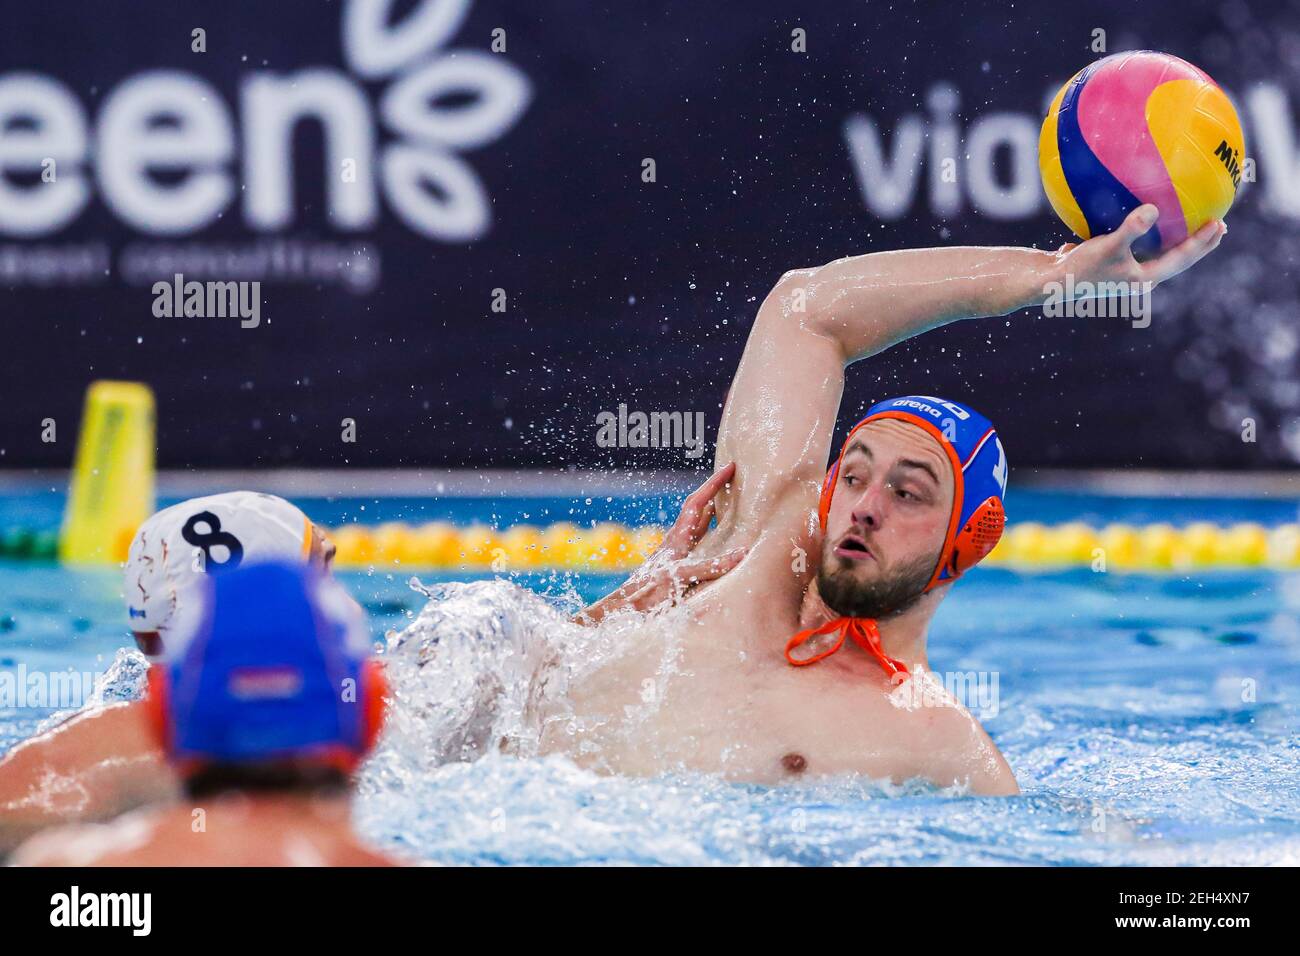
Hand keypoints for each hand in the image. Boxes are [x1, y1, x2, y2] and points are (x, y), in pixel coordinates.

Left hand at [575, 462, 745, 624]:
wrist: (624, 608)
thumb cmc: (649, 593)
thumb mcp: (682, 577)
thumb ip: (712, 565)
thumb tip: (744, 553)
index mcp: (678, 538)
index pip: (698, 502)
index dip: (714, 483)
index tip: (730, 466)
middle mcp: (676, 540)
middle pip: (697, 507)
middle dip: (714, 490)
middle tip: (732, 478)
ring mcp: (674, 552)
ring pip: (696, 523)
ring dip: (712, 510)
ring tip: (729, 502)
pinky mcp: (674, 565)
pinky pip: (696, 540)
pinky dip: (709, 531)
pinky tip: (714, 539)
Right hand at [1052, 204, 1224, 293]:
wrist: (1048, 283)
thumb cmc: (1079, 268)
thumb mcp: (1107, 247)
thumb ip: (1132, 229)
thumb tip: (1154, 209)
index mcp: (1143, 278)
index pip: (1182, 259)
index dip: (1202, 242)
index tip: (1220, 224)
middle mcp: (1137, 279)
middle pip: (1175, 260)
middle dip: (1197, 245)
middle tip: (1219, 227)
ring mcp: (1123, 274)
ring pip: (1157, 255)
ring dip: (1174, 240)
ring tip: (1185, 223)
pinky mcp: (1109, 266)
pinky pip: (1135, 248)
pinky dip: (1145, 235)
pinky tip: (1141, 218)